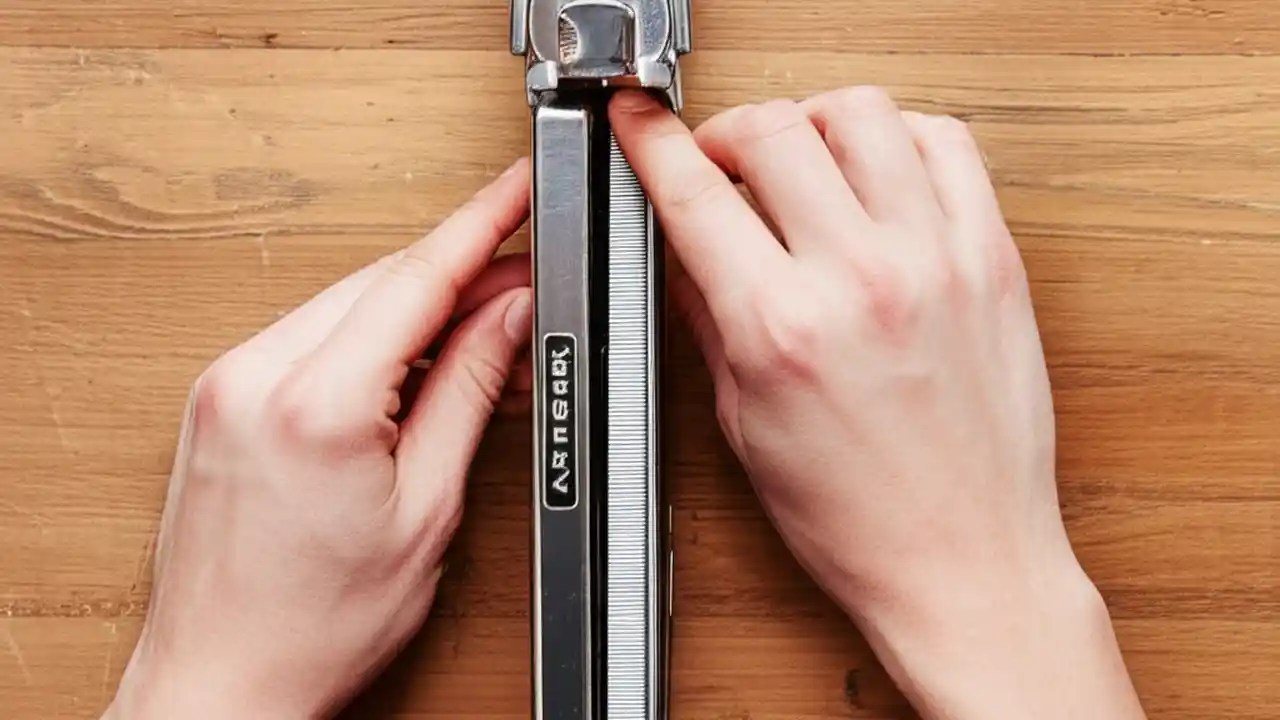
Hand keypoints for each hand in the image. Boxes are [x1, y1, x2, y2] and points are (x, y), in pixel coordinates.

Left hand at [104, 160, 533, 719]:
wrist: (224, 679)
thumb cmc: (315, 624)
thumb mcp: (426, 506)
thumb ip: (469, 390)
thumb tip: (507, 316)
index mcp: (313, 404)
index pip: (416, 279)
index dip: (481, 224)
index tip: (518, 190)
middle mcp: (253, 376)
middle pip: (380, 282)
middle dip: (460, 272)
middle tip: (526, 282)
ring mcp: (225, 383)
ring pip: (344, 302)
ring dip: (415, 306)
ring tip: (481, 333)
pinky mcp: (217, 396)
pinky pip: (307, 333)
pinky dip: (367, 334)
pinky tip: (412, 356)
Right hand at [611, 89, 1145, 718]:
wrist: (965, 560)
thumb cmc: (860, 519)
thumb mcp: (745, 424)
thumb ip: (708, 318)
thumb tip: (686, 248)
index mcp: (782, 328)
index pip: (695, 191)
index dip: (651, 140)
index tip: (640, 122)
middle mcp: (861, 280)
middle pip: (772, 127)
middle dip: (727, 130)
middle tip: (722, 159)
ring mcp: (936, 260)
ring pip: (862, 111)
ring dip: (812, 120)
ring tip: (803, 159)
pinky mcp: (992, 259)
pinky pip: (948, 144)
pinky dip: (899, 136)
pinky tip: (878, 171)